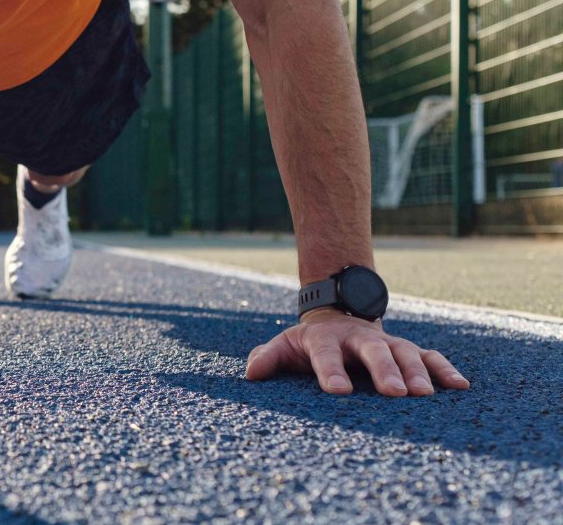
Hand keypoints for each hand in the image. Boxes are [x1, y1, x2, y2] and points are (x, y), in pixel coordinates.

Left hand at [244, 307, 469, 395]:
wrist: (338, 318)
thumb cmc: (308, 344)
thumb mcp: (285, 346)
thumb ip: (268, 358)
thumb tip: (251, 373)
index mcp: (325, 339)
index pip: (326, 355)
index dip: (331, 371)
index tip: (337, 392)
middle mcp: (359, 339)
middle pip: (373, 351)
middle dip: (384, 370)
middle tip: (395, 392)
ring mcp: (387, 342)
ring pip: (405, 353)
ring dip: (417, 372)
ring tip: (425, 394)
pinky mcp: (409, 350)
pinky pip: (430, 357)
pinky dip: (445, 370)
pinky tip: (460, 386)